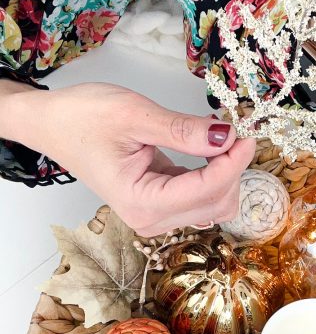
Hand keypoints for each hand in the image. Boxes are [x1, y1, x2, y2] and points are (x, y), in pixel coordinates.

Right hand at [1, 82, 254, 234]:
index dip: (234, 162)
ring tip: (225, 136)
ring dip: (227, 172)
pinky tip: (211, 146)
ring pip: (214, 203)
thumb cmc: (81, 118)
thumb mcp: (135, 116)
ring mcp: (157, 213)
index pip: (206, 190)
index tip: (247, 132)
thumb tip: (227, 135)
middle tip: (238, 129)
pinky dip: (214, 172)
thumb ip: (184, 130)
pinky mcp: (161, 202)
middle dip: (233, 168)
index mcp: (141, 202)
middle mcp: (151, 217)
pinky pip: (202, 195)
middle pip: (216, 203)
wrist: (51, 123)